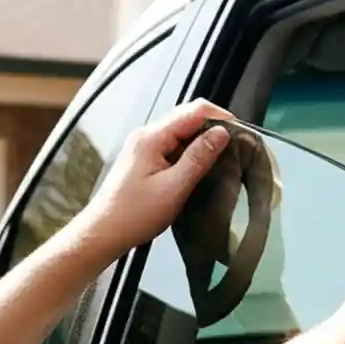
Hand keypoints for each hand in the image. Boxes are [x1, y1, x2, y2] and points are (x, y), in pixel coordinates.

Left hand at [79, 100, 234, 255]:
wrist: (104, 232)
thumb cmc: (134, 215)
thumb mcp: (174, 187)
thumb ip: (198, 158)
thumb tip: (221, 132)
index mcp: (152, 137)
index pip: (194, 110)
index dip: (220, 117)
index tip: (240, 133)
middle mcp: (146, 136)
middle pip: (187, 117)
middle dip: (213, 127)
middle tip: (234, 146)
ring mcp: (143, 146)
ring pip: (181, 132)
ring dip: (201, 140)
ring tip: (221, 157)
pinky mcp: (144, 159)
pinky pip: (172, 145)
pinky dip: (189, 151)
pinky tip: (199, 167)